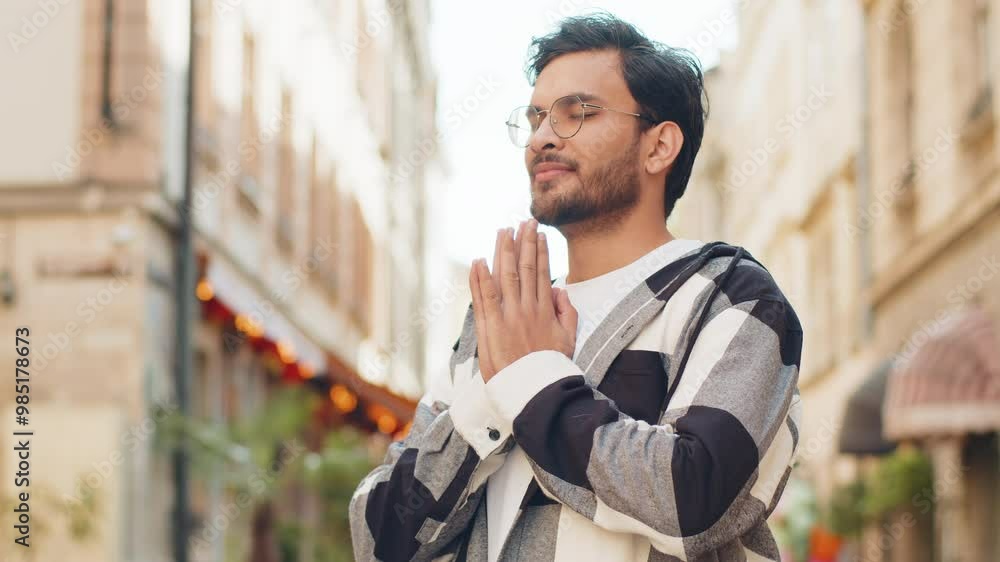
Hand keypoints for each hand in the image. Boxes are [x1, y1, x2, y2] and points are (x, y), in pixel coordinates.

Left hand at [468, 219, 577, 381]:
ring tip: (502, 231)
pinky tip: (478, 261)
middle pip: (525, 268)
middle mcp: (527, 309)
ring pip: (505, 276)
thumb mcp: (569, 339)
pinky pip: (484, 298)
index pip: (542, 273)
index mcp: (545, 310)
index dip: (540, 251)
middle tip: (522, 221)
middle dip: (523, 242)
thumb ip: (568, 312)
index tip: (538, 233)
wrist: (534, 391)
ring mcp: (508, 316)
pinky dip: (480, 279)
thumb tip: (561, 290)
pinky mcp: (491, 328)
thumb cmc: (550, 368)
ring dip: (503, 252)